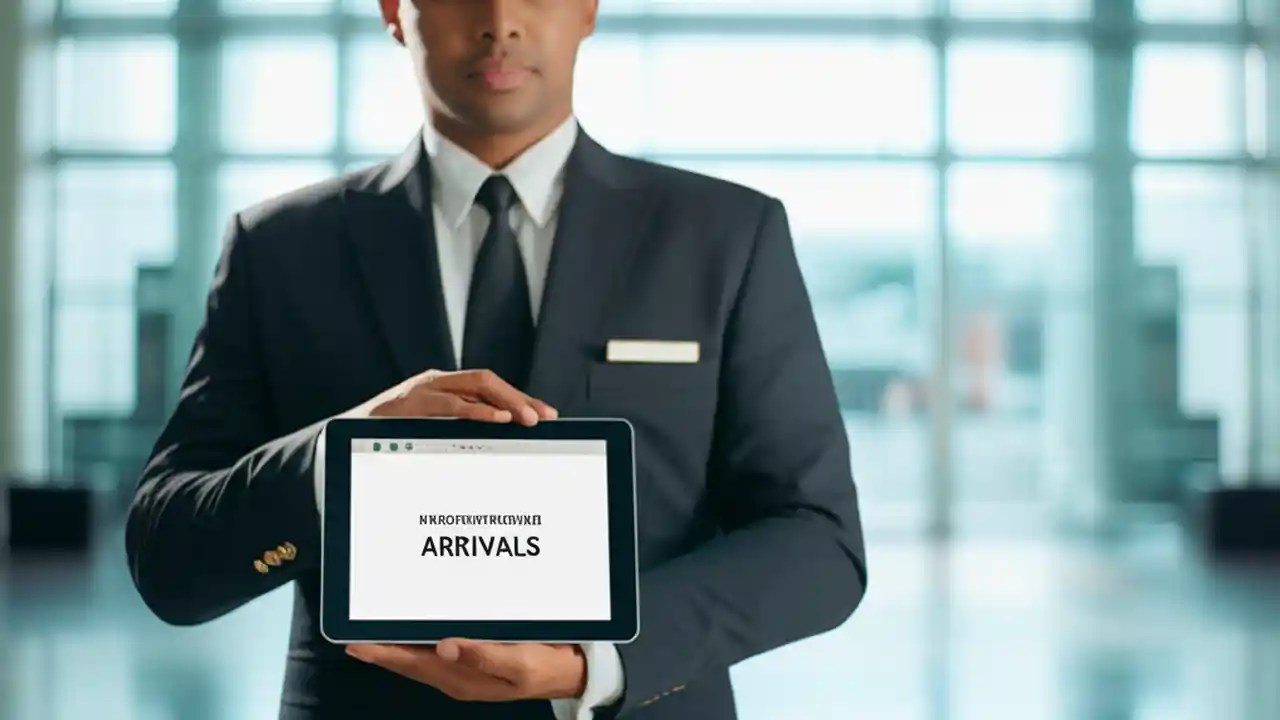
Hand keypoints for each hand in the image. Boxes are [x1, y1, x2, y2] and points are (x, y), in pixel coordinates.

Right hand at [343, 369, 557, 425]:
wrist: (342, 440)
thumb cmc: (390, 442)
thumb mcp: (432, 434)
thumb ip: (459, 432)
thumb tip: (503, 441)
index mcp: (444, 388)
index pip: (491, 387)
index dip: (521, 399)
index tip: (549, 416)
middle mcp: (436, 382)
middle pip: (487, 381)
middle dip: (519, 398)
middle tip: (543, 418)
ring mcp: (423, 390)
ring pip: (475, 385)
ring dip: (506, 402)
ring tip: (527, 419)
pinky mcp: (410, 403)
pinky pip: (450, 404)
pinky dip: (477, 410)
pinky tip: (497, 419)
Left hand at [346, 638, 586, 701]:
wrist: (569, 672)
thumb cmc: (544, 666)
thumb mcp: (518, 663)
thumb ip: (482, 656)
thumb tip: (442, 647)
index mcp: (461, 679)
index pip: (412, 664)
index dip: (383, 654)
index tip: (355, 643)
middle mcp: (455, 676)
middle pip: (409, 662)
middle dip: (382, 649)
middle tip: (353, 634)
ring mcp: (463, 670)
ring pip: (419, 656)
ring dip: (397, 644)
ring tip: (373, 629)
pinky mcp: (473, 660)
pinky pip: (435, 651)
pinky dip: (418, 638)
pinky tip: (414, 627)